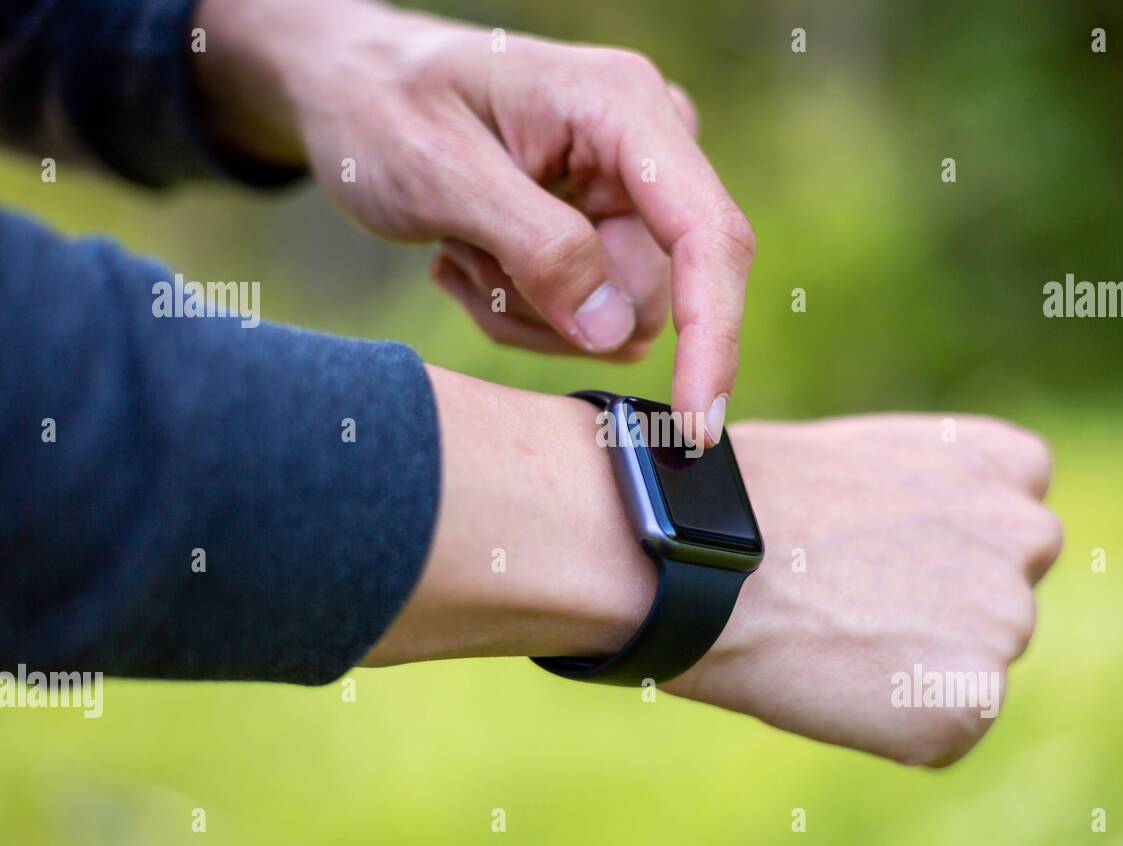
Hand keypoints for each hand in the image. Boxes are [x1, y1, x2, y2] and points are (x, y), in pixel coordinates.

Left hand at [195, 0, 751, 443]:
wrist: (356, 92)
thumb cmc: (384, 107)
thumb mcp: (437, 170)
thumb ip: (534, 247)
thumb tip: (613, 331)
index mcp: (625, 109)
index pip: (708, 236)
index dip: (713, 335)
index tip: (696, 423)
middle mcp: (651, 151)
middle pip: (651, 298)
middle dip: (550, 308)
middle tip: (463, 254)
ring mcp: (635, 197)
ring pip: (615, 323)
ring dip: (525, 310)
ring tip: (461, 245)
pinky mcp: (614, 234)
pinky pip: (591, 323)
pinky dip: (522, 311)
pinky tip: (474, 253)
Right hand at [374, 371, 1060, 765]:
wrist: (696, 552)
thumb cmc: (751, 499)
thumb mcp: (865, 464)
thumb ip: (929, 504)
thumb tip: (933, 568)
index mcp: (1008, 463)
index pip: (1010, 522)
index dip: (940, 545)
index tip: (879, 550)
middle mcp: (1027, 535)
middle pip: (999, 598)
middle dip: (940, 608)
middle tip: (848, 602)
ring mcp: (1007, 623)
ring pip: (972, 665)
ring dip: (916, 665)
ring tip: (829, 634)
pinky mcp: (971, 703)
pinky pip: (944, 729)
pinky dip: (894, 724)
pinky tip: (833, 679)